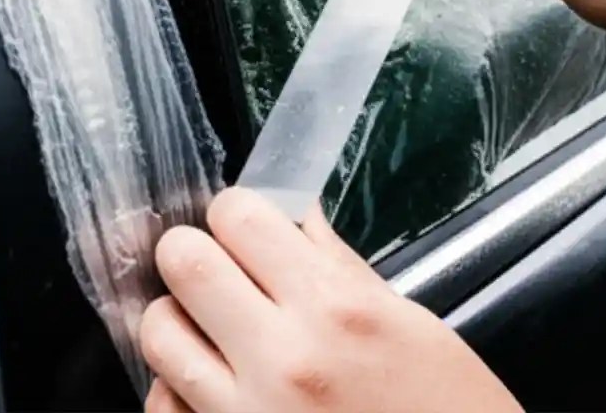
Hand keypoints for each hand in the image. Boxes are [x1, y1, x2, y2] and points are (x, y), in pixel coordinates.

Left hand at [139, 188, 521, 412]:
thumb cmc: (447, 412)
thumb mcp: (415, 327)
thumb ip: (340, 267)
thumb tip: (294, 218)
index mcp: (337, 310)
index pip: (237, 217)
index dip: (235, 212)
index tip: (246, 226)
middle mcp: (284, 359)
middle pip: (183, 262)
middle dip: (194, 252)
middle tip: (219, 266)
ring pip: (158, 332)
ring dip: (179, 318)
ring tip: (210, 327)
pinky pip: (163, 404)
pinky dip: (176, 387)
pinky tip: (209, 383)